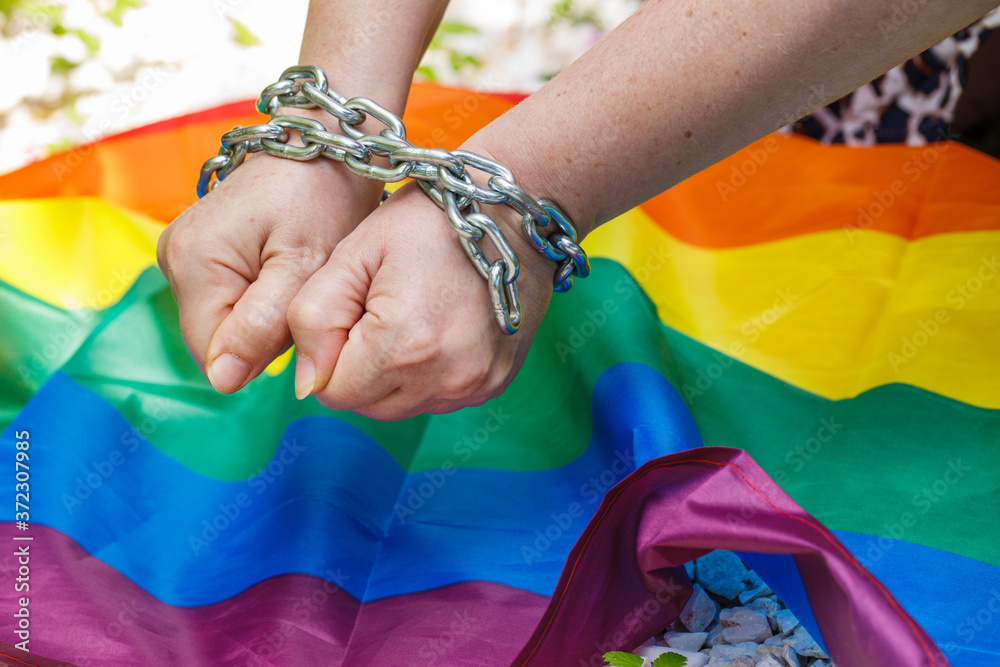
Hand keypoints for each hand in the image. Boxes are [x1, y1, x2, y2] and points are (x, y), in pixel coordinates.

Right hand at [157, 149, 382, 392]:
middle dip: (265, 331)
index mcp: (192, 262)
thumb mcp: (304, 267)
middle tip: (302, 284)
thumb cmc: (322, 197)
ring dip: (264, 314)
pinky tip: (282, 265)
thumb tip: (223, 381)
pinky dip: (258, 295)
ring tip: (294, 268)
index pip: (215, 354)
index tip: (299, 305)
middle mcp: (172, 257)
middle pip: (218, 339)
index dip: (264, 349)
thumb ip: (263, 326)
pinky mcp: (196, 251)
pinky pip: (226, 299)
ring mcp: (180, 252)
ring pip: (224, 322)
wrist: (322, 146)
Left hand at [287, 180, 554, 419]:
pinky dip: (427, 374)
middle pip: (368, 407)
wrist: (509, 213)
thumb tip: (307, 383)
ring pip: (402, 406)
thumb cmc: (429, 221)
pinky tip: (436, 329)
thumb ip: (313, 319)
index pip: (333, 392)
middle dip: (359, 368)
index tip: (353, 309)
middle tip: (379, 311)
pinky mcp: (494, 383)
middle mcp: (445, 377)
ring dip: (392, 374)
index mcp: (404, 344)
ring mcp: (475, 384)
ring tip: (410, 318)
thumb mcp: (353, 254)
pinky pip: (438, 398)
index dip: (330, 353)